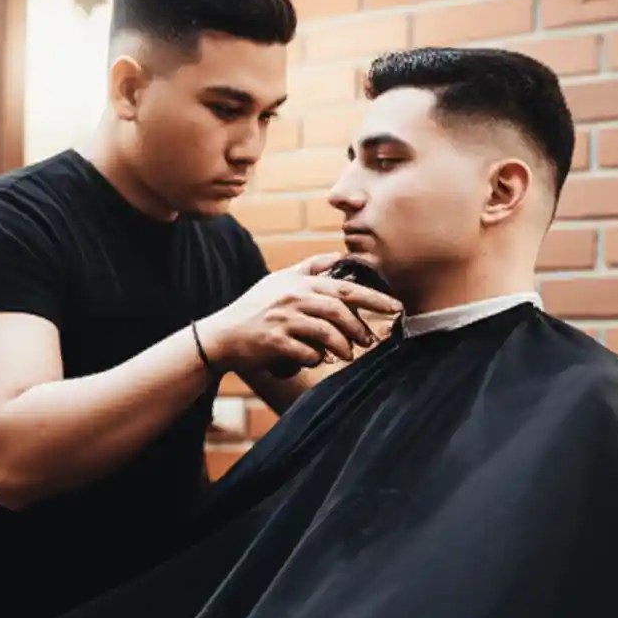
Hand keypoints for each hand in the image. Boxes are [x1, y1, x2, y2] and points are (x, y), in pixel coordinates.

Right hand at [196, 253, 403, 373]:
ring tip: (347, 355)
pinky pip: (307, 353)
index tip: (395, 307)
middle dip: (362, 326)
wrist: (222, 334)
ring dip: (342, 347)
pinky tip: (315, 360)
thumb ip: (310, 268)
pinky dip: (315, 359)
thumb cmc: (255, 307)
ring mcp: (283, 319)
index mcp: (299, 282)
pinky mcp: (274, 341)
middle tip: (371, 340)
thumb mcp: (280, 280)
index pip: (345, 287)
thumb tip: (339, 256)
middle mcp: (293, 297)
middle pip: (340, 310)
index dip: (374, 298)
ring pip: (327, 333)